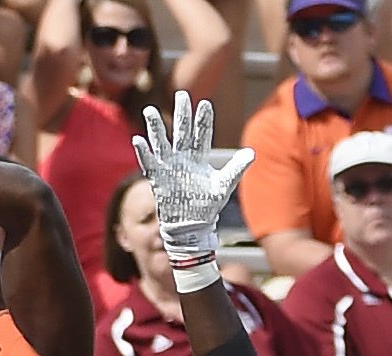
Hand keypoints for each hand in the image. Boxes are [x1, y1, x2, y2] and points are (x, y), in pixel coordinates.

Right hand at [133, 90, 254, 261]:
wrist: (192, 227)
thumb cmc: (207, 206)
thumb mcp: (224, 186)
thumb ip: (236, 168)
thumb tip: (252, 153)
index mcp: (198, 158)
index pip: (201, 134)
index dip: (203, 120)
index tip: (205, 104)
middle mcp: (182, 158)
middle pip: (181, 131)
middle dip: (182, 113)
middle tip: (182, 93)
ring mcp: (169, 167)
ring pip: (162, 143)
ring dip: (156, 128)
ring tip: (151, 112)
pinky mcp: (159, 180)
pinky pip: (150, 164)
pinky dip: (144, 153)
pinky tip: (139, 141)